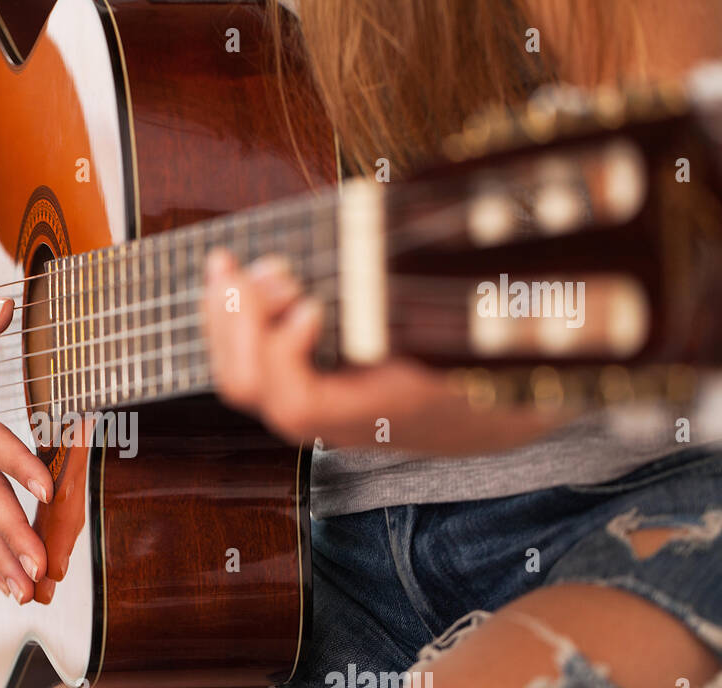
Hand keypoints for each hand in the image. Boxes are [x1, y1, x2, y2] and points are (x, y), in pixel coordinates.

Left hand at [200, 250, 565, 453]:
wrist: (491, 412)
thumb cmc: (487, 360)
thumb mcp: (475, 329)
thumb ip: (443, 296)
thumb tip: (398, 235)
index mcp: (378, 410)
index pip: (298, 404)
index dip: (285, 353)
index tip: (312, 303)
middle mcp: (334, 418)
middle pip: (252, 388)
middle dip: (244, 318)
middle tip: (274, 270)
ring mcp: (313, 405)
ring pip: (240, 375)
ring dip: (230, 312)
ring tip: (245, 265)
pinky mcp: (304, 383)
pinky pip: (249, 359)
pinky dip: (234, 315)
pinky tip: (238, 272)